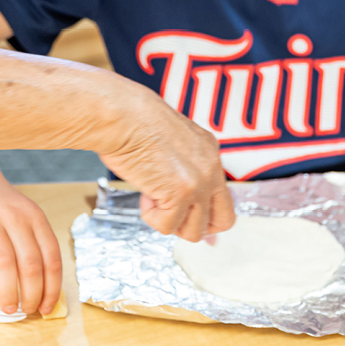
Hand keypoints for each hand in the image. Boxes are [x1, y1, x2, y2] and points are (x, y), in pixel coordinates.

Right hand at [0, 152, 62, 315]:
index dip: (52, 287)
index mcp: (34, 216)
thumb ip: (33, 243)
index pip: (52, 257)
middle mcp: (13, 216)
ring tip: (8, 308)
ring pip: (4, 264)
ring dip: (8, 293)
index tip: (48, 306)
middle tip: (27, 310)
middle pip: (31, 264)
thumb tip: (43, 286)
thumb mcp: (23, 214)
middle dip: (32, 295)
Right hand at [97, 88, 234, 242]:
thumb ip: (181, 165)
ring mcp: (198, 182)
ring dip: (170, 221)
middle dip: (195, 226)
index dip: (204, 213)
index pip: (223, 198)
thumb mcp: (170, 142)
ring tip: (152, 196)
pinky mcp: (180, 193)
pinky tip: (144, 192)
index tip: (183, 214)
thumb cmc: (133, 123)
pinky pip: (167, 226)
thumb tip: (176, 192)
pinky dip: (151, 217)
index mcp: (209, 152)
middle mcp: (211, 168)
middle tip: (170, 213)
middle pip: (223, 221)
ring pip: (194, 231)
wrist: (121, 115)